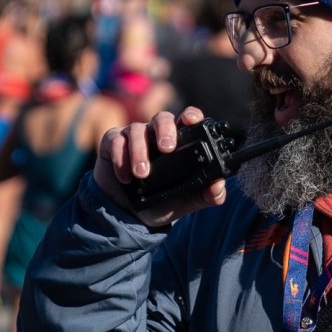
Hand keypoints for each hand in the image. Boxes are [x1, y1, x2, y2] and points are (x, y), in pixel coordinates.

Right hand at [93, 107, 226, 227]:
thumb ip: (205, 195)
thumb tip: (219, 185)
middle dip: (165, 130)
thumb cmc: (159, 202)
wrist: (126, 216)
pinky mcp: (112, 142)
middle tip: (167, 149)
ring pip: (137, 130)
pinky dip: (120, 158)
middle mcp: (156, 133)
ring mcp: (133, 136)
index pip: (187, 119)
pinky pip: (115, 140)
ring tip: (142, 174)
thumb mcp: (185, 202)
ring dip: (140, 151)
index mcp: (178, 142)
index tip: (191, 121)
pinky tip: (125, 177)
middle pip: (162, 118)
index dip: (191, 115)